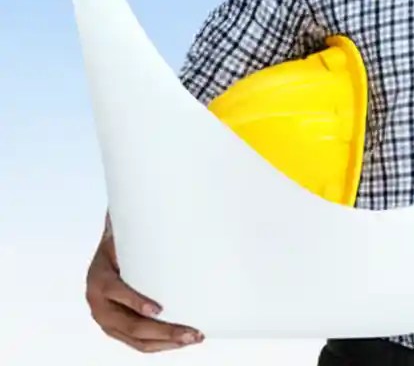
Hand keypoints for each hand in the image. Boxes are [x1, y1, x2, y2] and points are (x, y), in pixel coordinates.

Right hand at [85, 216, 202, 351]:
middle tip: (192, 332)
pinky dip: (159, 344)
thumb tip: (165, 191)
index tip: (158, 308)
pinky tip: (181, 341)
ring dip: (166, 341)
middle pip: (129, 324)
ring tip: (194, 337)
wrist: (109, 249)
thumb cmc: (125, 237)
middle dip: (162, 330)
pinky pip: (136, 341)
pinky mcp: (116, 326)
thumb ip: (140, 219)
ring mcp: (105, 317)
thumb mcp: (126, 229)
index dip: (135, 301)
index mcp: (99, 276)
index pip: (115, 291)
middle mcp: (98, 301)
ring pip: (135, 338)